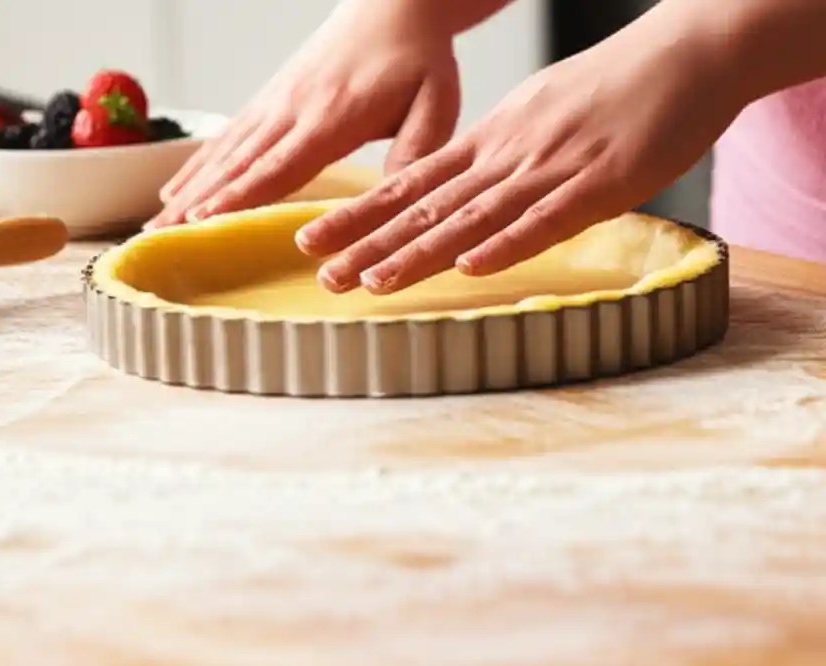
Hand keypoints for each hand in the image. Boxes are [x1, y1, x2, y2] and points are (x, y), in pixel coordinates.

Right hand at [146, 0, 462, 229]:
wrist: (394, 4)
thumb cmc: (418, 58)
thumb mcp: (436, 102)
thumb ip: (416, 151)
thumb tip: (396, 199)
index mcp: (331, 118)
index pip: (278, 165)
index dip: (238, 195)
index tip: (202, 220)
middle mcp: (292, 111)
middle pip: (236, 165)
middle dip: (195, 204)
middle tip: (158, 237)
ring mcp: (274, 104)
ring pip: (222, 154)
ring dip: (185, 191)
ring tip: (153, 225)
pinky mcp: (268, 100)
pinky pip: (226, 138)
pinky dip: (196, 167)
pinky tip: (172, 191)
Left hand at [298, 8, 745, 293]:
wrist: (685, 53)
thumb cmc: (611, 90)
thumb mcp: (534, 118)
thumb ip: (495, 159)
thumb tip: (459, 194)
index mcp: (489, 142)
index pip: (409, 185)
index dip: (358, 215)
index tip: (311, 240)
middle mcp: (506, 156)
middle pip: (427, 208)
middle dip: (371, 244)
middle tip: (322, 277)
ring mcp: (551, 169)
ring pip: (473, 218)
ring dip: (421, 253)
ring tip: (373, 282)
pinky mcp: (601, 183)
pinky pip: (548, 218)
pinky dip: (507, 243)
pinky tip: (471, 267)